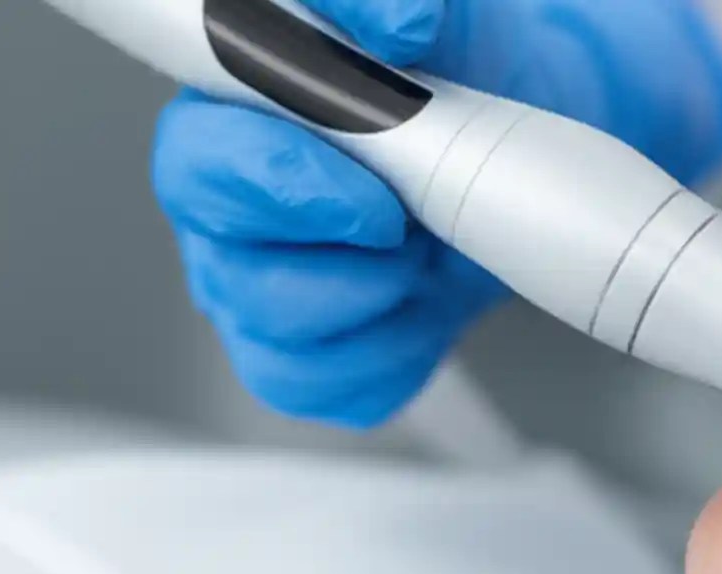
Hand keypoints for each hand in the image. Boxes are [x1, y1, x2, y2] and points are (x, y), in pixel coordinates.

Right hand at [152, 0, 721, 427]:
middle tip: (412, 223)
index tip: (376, 191)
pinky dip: (401, 351)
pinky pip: (336, 387)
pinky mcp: (311, 359)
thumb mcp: (443, 22)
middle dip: (350, 258)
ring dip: (385, 300)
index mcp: (237, 122)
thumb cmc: (465, 80)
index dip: (281, 186)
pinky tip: (424, 303)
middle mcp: (233, 216)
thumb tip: (395, 24)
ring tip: (427, 249)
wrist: (519, 152)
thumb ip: (392, 8)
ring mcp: (263, 293)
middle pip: (235, 274)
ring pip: (287, 340)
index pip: (202, 163)